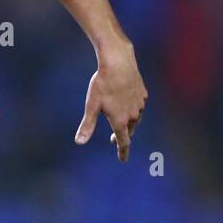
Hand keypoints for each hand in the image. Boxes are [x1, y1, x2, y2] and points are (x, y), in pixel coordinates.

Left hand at [75, 43, 147, 162]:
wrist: (119, 62)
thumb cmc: (102, 83)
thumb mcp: (92, 105)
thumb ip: (87, 125)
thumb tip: (79, 142)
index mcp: (120, 120)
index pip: (123, 142)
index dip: (122, 152)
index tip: (122, 160)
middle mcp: (133, 115)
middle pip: (129, 131)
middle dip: (123, 137)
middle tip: (115, 140)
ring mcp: (139, 104)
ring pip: (135, 119)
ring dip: (129, 123)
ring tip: (122, 123)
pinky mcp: (143, 93)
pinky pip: (139, 106)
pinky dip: (134, 109)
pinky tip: (128, 105)